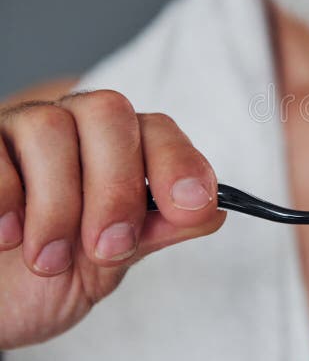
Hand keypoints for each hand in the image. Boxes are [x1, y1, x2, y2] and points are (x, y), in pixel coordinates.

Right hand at [0, 90, 225, 348]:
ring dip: (57, 203)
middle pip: (109, 113)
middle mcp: (73, 125)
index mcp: (119, 146)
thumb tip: (213, 210)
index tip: (191, 205)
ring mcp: (20, 130)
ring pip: (50, 128)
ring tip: (49, 260)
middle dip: (116, 184)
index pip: (157, 130)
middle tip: (109, 247)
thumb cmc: (55, 270)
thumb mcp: (112, 259)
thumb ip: (157, 230)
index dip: (178, 163)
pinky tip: (7, 236)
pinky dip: (4, 195)